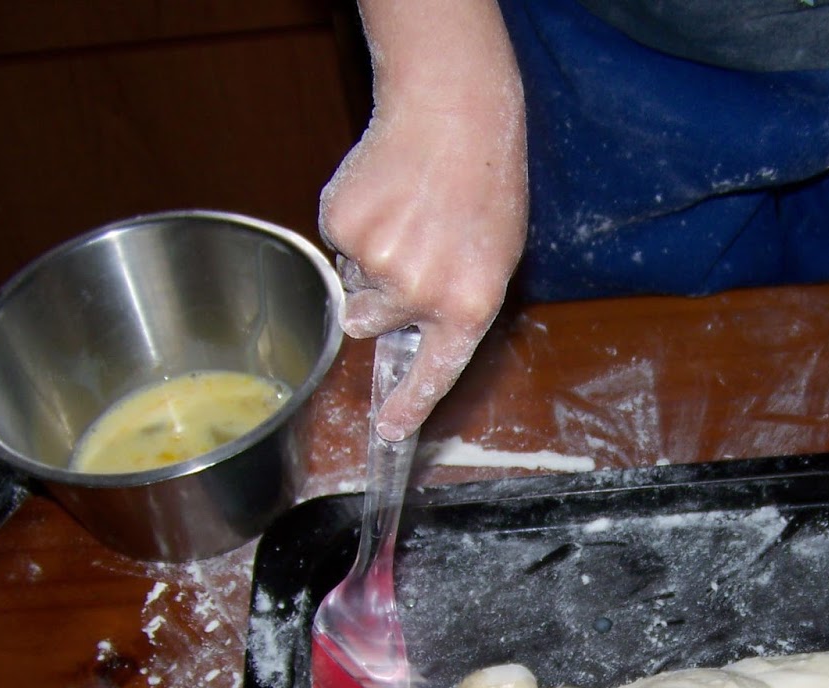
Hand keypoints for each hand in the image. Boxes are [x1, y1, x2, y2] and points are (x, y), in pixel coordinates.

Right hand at [318, 0, 527, 440]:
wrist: (454, 114)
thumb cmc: (483, 184)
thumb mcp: (491, 257)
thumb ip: (455, 302)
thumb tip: (413, 334)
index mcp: (468, 306)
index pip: (433, 371)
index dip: (408, 406)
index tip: (388, 431)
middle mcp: (422, 294)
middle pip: (371, 325)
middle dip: (378, 299)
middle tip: (407, 249)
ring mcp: (380, 262)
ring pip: (353, 283)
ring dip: (366, 260)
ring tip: (402, 216)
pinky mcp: (344, 227)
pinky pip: (337, 244)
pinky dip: (354, 222)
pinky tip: (385, 193)